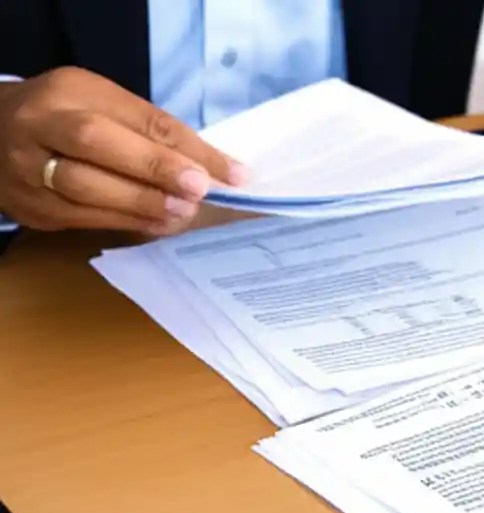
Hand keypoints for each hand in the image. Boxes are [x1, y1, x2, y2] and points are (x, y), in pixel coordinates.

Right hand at [0, 67, 247, 233]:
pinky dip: (126, 222)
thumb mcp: (107, 106)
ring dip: (143, 203)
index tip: (231, 171)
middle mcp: (41, 126)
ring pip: (85, 187)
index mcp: (69, 93)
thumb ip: (154, 131)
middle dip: (155, 169)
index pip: (134, 115)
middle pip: (96, 142)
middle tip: (199, 190)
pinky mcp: (32, 209)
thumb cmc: (68, 118)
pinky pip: (82, 218)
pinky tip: (158, 224)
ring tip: (183, 211)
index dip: (186, 145)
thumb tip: (216, 168)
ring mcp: (29, 169)